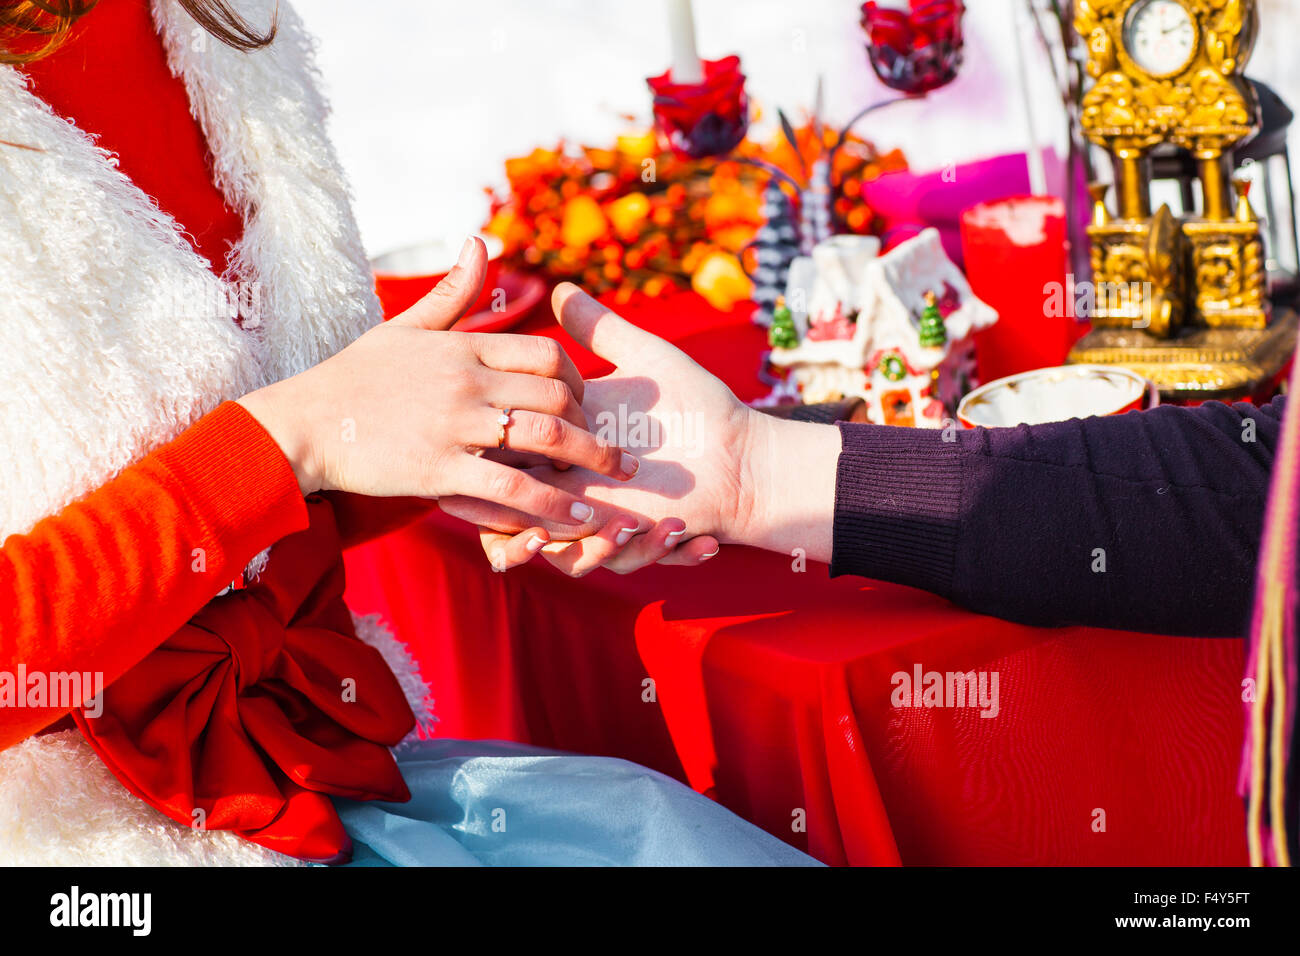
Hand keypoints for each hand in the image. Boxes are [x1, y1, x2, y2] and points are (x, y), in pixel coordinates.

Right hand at [236, 241, 638, 525]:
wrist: (303, 423)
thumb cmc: (353, 376)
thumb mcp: (403, 325)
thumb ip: (452, 292)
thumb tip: (481, 243)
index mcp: (462, 347)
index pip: (544, 353)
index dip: (576, 378)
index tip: (585, 400)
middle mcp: (466, 381)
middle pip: (555, 395)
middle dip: (591, 422)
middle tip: (610, 445)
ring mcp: (454, 425)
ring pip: (543, 439)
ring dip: (588, 462)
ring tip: (615, 481)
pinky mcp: (439, 470)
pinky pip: (510, 488)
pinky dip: (550, 504)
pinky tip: (577, 519)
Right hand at [440, 283, 839, 571]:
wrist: (744, 448)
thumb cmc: (696, 404)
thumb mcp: (646, 360)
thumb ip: (600, 331)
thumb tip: (559, 286)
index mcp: (564, 443)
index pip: (512, 462)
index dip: (498, 470)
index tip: (516, 457)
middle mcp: (576, 487)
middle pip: (523, 522)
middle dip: (525, 533)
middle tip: (551, 520)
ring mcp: (606, 520)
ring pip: (572, 555)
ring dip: (598, 548)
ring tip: (635, 524)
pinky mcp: (640, 542)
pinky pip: (627, 563)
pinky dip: (652, 552)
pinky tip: (684, 532)